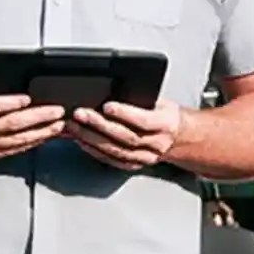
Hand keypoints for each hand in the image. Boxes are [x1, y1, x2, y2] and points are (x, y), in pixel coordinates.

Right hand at [0, 75, 65, 160]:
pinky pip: (12, 150)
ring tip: (58, 125)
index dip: (7, 103)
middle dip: (36, 118)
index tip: (27, 99)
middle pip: (8, 124)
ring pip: (14, 140)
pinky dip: (30, 143)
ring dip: (39, 133)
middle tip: (56, 111)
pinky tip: (44, 137)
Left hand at [66, 99, 182, 170]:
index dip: (124, 113)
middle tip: (80, 114)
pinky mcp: (135, 165)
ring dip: (92, 139)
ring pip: (116, 150)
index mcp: (166, 124)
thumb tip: (113, 88)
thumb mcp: (159, 100)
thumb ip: (140, 97)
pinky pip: (112, 160)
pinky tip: (82, 141)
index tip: (106, 105)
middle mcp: (157, 143)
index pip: (144, 120)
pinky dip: (95, 151)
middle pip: (126, 137)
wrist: (179, 136)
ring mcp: (146, 157)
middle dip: (99, 125)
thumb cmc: (166, 114)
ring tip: (75, 127)